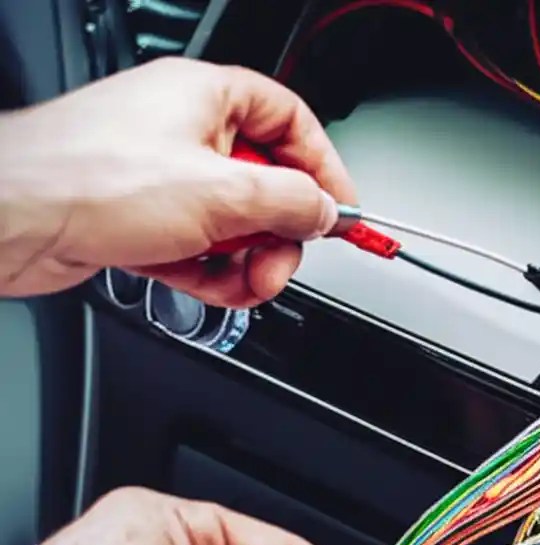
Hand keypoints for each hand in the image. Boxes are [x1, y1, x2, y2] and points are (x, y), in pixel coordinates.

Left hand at [0, 57, 354, 306]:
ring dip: (247, 261)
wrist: (4, 220)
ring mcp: (157, 178)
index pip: (290, 121)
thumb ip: (290, 201)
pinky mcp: (135, 220)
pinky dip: (210, 272)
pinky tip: (210, 287)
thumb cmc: (84, 180)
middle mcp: (181, 132)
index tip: (339, 210)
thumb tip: (324, 211)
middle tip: (282, 261)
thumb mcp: (222, 193)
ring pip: (232, 223)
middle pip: (265, 181)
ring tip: (246, 283)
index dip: (322, 166)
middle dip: (279, 232)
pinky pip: (196, 247)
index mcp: (204, 96)